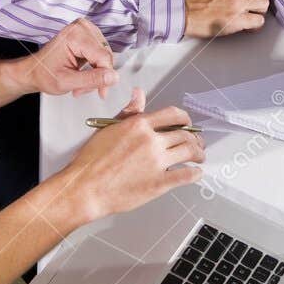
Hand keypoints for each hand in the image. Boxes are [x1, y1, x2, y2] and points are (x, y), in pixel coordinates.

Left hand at [18, 18, 117, 96]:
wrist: (35, 70)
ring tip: (80, 83)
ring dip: (96, 74)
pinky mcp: (88, 35)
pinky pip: (101, 54)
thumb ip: (92, 79)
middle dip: (97, 76)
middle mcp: (81, 27)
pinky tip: (83, 75)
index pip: (103, 56)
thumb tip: (113, 77)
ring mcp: (85, 29)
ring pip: (105, 56)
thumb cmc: (44, 73)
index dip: (105, 77)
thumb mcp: (67, 82)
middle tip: (82, 89)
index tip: (102, 92)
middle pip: (105, 56)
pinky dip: (95, 68)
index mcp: (74, 35)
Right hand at [57, 87, 204, 221]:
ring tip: (199, 156)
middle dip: (194, 138)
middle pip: (185, 134)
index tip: (187, 123)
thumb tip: (139, 95)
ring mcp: (156, 162)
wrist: (84, 188)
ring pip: (189, 151)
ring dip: (199, 153)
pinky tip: (195, 173)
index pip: (173, 115)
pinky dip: (195, 173)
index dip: (185, 119)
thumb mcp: (108, 129)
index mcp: (139, 126)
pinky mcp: (158, 183)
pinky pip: (186, 175)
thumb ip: (128, 112)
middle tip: (196, 143)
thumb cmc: (91, 162)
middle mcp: (150, 141)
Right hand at [183, 0, 270, 37]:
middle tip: (253, 8)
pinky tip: (248, 27)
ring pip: (264, 4)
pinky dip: (255, 25)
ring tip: (250, 17)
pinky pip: (259, 21)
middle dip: (260, 0)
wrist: (183, 13)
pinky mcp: (236, 19)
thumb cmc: (196, 0)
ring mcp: (237, 3)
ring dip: (259, 12)